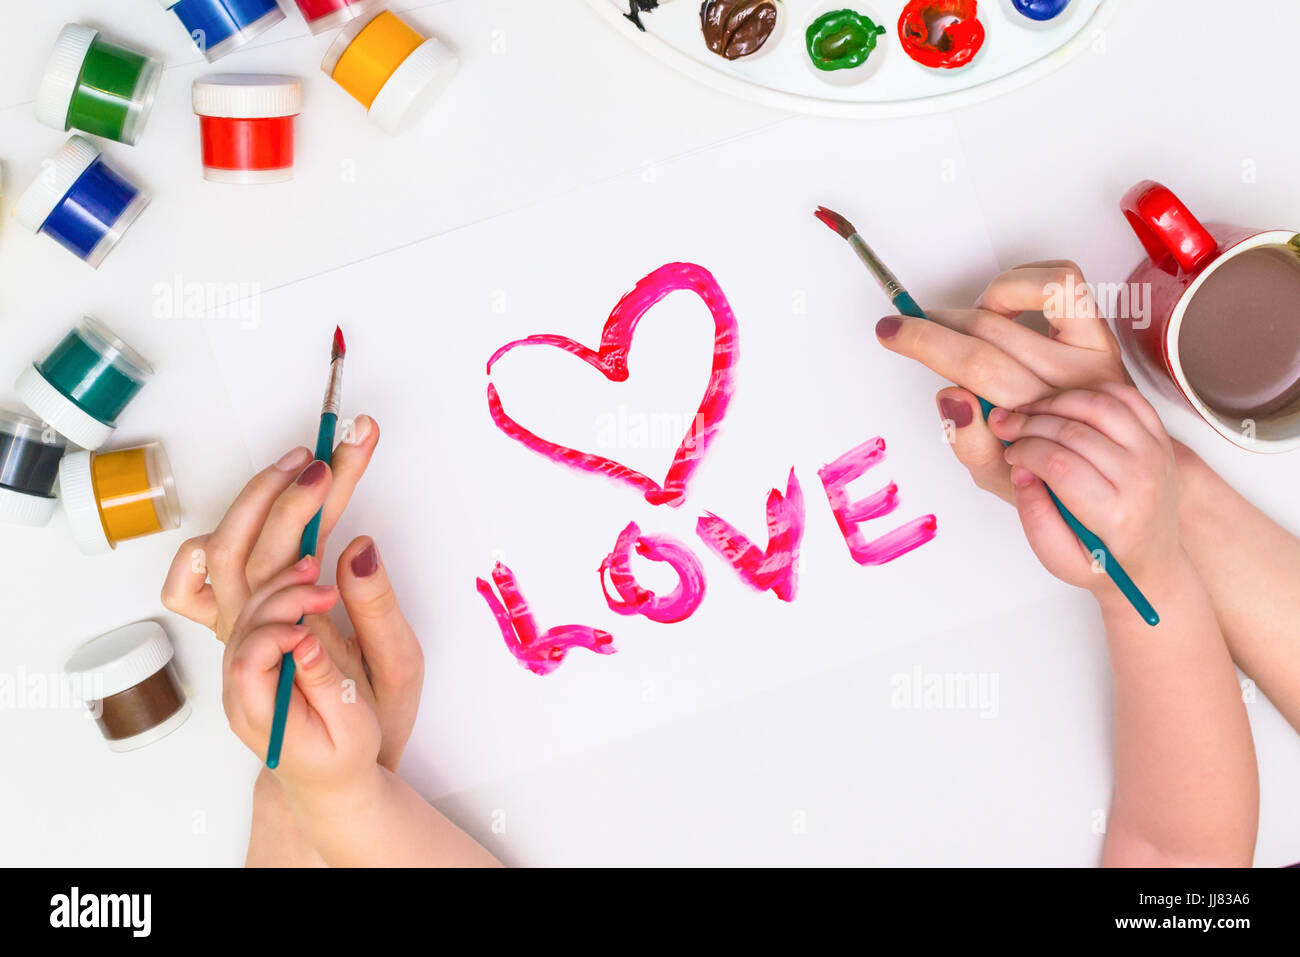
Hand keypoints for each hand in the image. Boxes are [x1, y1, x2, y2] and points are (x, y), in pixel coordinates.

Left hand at [161, 417, 422, 768]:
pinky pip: (203, 575)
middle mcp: (244, 641)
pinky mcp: (238, 617)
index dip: (308, 516)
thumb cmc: (358, 733)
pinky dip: (224, 533)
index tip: (339, 475)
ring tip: (313, 461)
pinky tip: (267, 501)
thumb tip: (360, 548)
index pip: (282, 572)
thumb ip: (375, 613)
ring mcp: (234, 627)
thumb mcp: (393, 676)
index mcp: (280, 661)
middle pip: (249, 549)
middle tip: (342, 449)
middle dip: (295, 490)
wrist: (324, 773)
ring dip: (264, 496)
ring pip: (223, 549)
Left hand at [222, 556, 380, 792]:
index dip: (276, 633)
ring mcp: (240, 682)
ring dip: (276, 591)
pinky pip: (252, 624)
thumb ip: (325, 685)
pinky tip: (302, 584)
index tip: (315, 625)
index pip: (248, 663)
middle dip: (280, 599)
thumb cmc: (344, 758)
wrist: (329, 781)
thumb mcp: (351, 726)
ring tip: (313, 571)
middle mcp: (239, 698)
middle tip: (323, 586)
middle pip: (240, 634)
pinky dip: (276, 599)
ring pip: (241, 622)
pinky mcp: (251, 668)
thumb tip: (305, 643)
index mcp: (262, 719)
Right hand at [875, 263, 1129, 500]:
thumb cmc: (1048, 474)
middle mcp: (1071, 385)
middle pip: (987, 334)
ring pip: (1019, 300)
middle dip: (934, 326)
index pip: (975, 368)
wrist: (1109, 471)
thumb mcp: (999, 480)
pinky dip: (1023, 282)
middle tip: (906, 329)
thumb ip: (971, 445)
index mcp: (1041, 424)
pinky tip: (1002, 307)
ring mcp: (1091, 355)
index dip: (926, 342)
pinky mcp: (1101, 334)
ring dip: (977, 306)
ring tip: (964, 328)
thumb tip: (951, 396)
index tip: (892, 331)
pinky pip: (1063, 282)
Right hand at [988, 383, 1179, 591]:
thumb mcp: (1058, 560)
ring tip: (1032, 412)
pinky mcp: (1160, 439)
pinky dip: (1092, 392)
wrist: (1152, 562)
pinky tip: (1067, 405)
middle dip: (1030, 423)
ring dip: (1057, 401)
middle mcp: (1142, 480)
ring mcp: (1156, 455)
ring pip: (1100, 406)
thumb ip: (1034, 519)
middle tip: (1005, 424)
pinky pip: (1127, 398)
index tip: (1008, 453)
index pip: (1059, 464)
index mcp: (1116, 515)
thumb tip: (1021, 471)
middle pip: (1075, 432)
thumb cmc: (1103, 563)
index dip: (1024, 451)